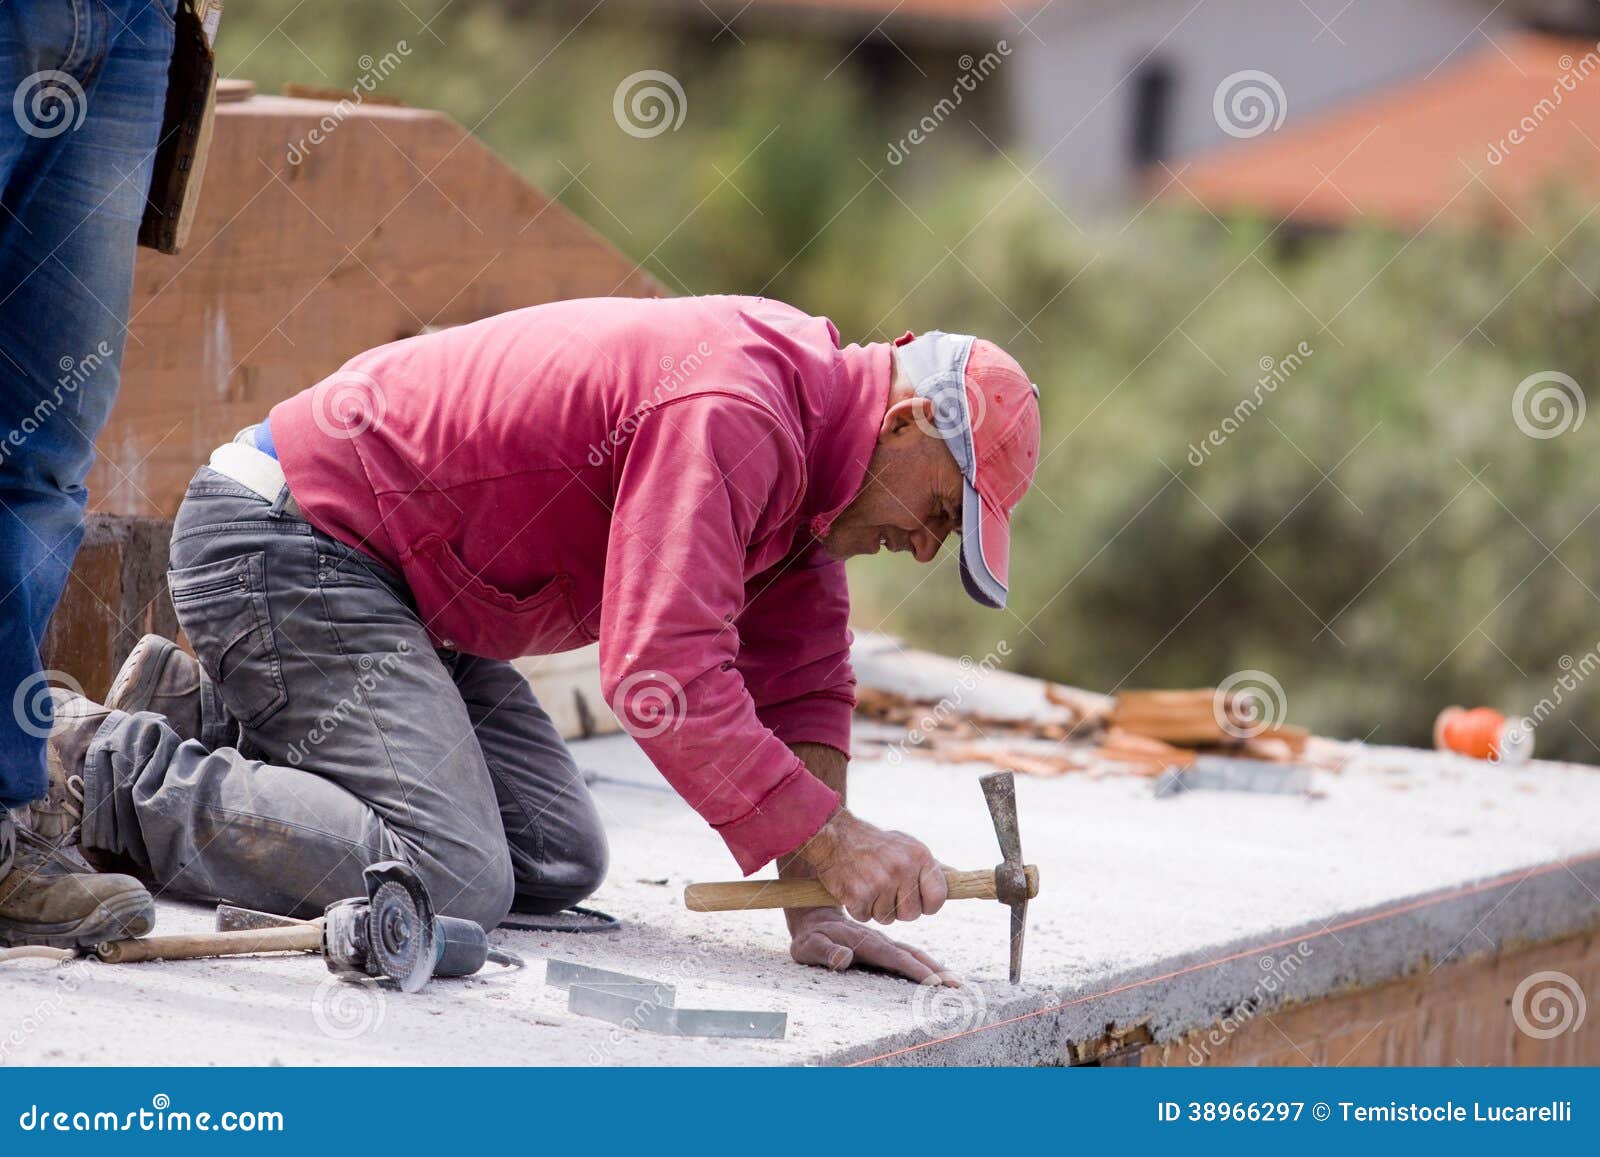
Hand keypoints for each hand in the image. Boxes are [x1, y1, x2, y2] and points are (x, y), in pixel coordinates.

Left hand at [787, 907, 956, 985]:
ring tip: (955, 981)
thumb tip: (842, 959)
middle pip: (911, 955)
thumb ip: (825, 951)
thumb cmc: (811, 936)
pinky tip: (938, 973)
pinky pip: (907, 954)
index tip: (933, 981)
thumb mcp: (809, 946)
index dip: (913, 969)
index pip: (893, 957)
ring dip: (934, 966)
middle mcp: (879, 941)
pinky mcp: (884, 946)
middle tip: (956, 984)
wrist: (813, 916)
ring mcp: (883, 943)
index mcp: (864, 942)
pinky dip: (925, 962)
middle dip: (934, 969)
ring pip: (913, 953)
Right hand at [796, 808, 947, 924]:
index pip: (938, 898)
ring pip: (888, 918)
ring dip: (877, 908)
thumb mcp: (908, 846)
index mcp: (920, 856)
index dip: (928, 905)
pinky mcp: (859, 894)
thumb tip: (959, 880)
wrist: (835, 835)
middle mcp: (903, 868)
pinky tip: (855, 889)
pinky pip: (866, 918)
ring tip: (869, 884)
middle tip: (886, 889)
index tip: (918, 900)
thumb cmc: (875, 844)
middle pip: (912, 914)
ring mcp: (881, 882)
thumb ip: (931, 867)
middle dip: (899, 908)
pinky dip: (859, 908)